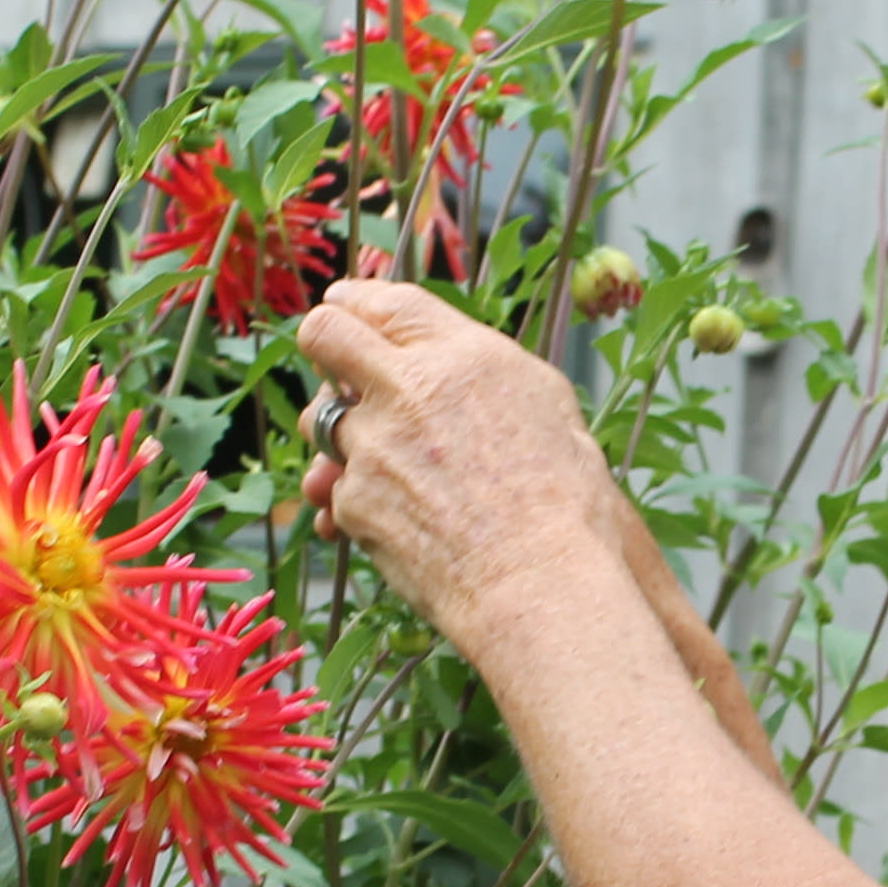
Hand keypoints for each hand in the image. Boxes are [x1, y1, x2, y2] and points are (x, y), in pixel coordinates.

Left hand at [295, 281, 630, 648]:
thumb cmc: (566, 504)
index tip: (345, 308)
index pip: (386, 302)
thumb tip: (452, 357)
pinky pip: (339, 490)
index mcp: (464, 357)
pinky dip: (360, 502)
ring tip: (386, 462)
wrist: (542, 584)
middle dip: (322, 342)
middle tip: (334, 365)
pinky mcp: (354, 501)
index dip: (357, 302)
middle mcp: (410, 389)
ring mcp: (373, 446)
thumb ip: (489, 371)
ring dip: (339, 433)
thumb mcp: (549, 408)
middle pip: (325, 335)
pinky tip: (403, 523)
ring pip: (321, 419)